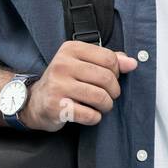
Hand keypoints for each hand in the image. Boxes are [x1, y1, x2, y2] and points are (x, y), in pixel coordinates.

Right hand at [16, 41, 136, 130]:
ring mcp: (57, 86)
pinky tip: (89, 114)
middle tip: (108, 96)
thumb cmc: (64, 81)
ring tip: (100, 106)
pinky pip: (90, 115)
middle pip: (107, 78)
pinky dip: (95, 118)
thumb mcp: (83, 64)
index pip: (109, 58)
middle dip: (114, 91)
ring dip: (106, 106)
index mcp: (70, 49)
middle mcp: (62, 64)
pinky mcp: (56, 106)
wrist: (35, 101)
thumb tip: (132, 63)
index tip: (110, 79)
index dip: (116, 72)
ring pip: (100, 97)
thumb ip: (108, 61)